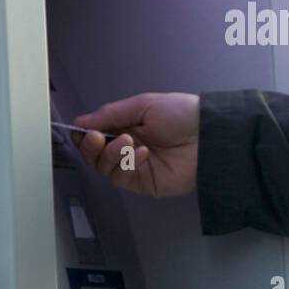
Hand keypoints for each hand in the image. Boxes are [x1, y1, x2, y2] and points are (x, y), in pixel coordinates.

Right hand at [71, 92, 198, 196]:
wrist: (209, 134)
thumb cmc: (179, 114)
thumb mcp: (143, 105)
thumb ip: (110, 114)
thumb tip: (79, 122)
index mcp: (125, 126)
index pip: (95, 134)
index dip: (84, 134)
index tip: (81, 130)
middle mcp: (126, 147)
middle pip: (94, 155)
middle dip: (91, 146)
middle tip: (96, 137)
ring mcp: (134, 167)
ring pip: (104, 167)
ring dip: (110, 154)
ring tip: (128, 142)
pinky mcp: (144, 183)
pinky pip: (122, 178)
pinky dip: (127, 164)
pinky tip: (142, 153)